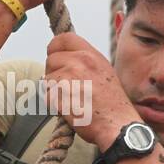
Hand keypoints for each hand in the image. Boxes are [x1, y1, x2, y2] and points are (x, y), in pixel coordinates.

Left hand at [43, 32, 136, 147]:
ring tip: (71, 100)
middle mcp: (79, 62)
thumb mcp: (105, 72)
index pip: (63, 38)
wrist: (117, 125)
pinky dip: (54, 105)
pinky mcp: (60, 95)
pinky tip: (70, 109)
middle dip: (53, 73)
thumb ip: (85, 62)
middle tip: (66, 87)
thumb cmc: (112, 104)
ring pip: (46, 79)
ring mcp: (69, 78)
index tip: (55, 57)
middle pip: (51, 60)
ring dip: (54, 91)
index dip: (54, 48)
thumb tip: (66, 59)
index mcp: (91, 55)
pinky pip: (47, 96)